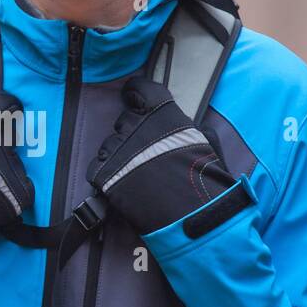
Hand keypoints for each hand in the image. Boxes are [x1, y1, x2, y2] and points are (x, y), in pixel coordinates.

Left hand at [85, 77, 237, 235]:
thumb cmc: (207, 184)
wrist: (193, 218)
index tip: (133, 96)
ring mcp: (119, 150)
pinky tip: (120, 184)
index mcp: (164, 115)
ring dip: (118, 155)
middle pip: (124, 120)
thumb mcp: (209, 147)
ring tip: (135, 174)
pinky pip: (96, 167)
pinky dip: (105, 174)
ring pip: (109, 144)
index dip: (136, 92)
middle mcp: (138, 127)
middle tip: (145, 152)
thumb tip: (193, 126)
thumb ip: (196, 131)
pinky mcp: (106, 175)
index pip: (141, 89)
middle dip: (132, 133)